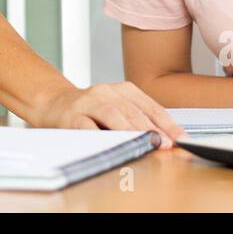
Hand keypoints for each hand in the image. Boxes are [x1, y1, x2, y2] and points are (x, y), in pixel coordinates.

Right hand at [31, 82, 184, 147]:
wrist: (53, 102)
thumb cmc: (90, 110)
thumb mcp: (117, 109)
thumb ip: (138, 120)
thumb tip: (166, 139)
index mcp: (123, 89)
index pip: (150, 106)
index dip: (167, 123)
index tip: (179, 138)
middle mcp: (106, 92)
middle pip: (133, 111)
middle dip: (152, 129)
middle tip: (165, 144)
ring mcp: (87, 102)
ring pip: (112, 114)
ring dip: (130, 130)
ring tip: (143, 142)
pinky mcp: (70, 115)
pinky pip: (85, 125)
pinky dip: (98, 134)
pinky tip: (109, 143)